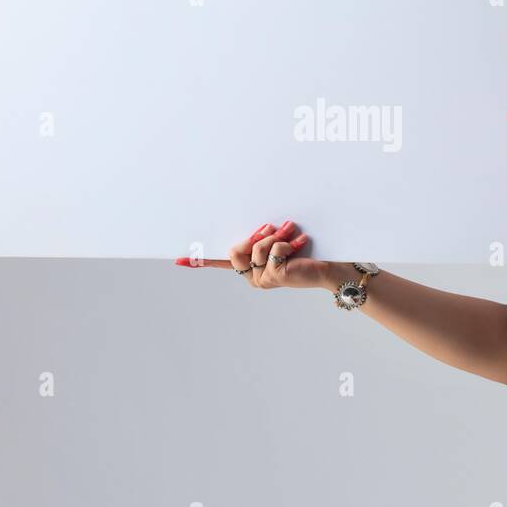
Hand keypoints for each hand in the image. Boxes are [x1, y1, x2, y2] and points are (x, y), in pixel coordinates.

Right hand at [175, 220, 329, 290]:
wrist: (329, 267)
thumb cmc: (305, 252)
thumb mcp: (278, 241)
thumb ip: (263, 237)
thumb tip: (260, 227)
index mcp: (250, 268)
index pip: (220, 263)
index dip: (199, 260)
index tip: (177, 259)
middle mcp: (253, 278)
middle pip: (235, 250)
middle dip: (256, 234)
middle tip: (274, 226)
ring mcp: (262, 280)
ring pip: (256, 248)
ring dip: (276, 236)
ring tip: (294, 232)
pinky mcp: (275, 277)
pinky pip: (272, 251)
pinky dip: (288, 243)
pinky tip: (301, 245)